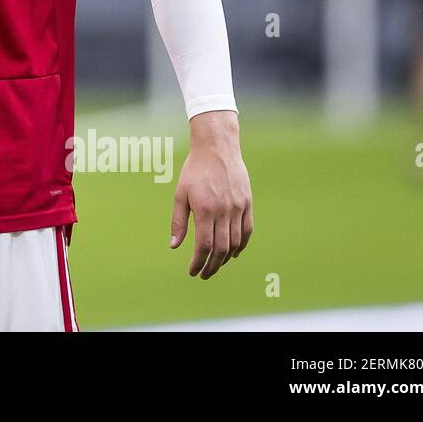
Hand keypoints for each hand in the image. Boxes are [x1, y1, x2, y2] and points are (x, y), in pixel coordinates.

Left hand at [170, 110, 252, 278]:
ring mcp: (238, 208)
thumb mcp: (180, 194)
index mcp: (205, 209)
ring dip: (225, 258)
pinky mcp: (248, 204)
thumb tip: (174, 246)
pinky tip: (233, 253)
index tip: (193, 271)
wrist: (217, 149)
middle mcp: (224, 211)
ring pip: (235, 242)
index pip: (204, 245)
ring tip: (215, 265)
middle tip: (204, 274)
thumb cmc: (194, 171)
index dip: (199, 262)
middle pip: (221, 248)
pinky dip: (241, 245)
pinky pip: (247, 231)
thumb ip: (178, 221)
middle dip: (212, 266)